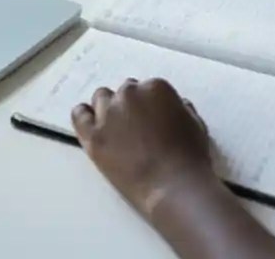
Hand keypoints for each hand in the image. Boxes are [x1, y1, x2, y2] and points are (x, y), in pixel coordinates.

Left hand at [71, 78, 212, 216]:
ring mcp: (108, 113)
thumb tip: (171, 106)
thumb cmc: (190, 156)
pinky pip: (79, 115)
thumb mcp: (194, 122)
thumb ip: (178, 107)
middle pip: (124, 92)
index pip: (146, 88)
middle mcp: (129, 94)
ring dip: (108, 109)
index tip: (151, 119)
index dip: (149, 105)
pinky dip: (84, 117)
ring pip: (101, 99)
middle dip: (129, 106)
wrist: (174, 186)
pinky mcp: (93, 135)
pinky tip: (92, 126)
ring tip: (116, 130)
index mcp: (155, 87)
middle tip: (135, 128)